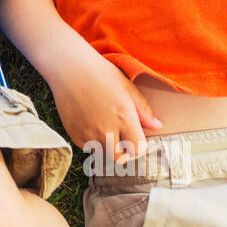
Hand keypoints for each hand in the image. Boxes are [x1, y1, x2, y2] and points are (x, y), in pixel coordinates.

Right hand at [49, 48, 161, 165]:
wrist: (69, 68)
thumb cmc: (100, 73)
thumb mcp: (128, 87)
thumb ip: (144, 110)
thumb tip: (157, 125)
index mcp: (124, 118)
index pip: (138, 149)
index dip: (139, 145)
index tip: (135, 137)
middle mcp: (106, 130)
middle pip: (120, 158)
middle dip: (123, 151)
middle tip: (121, 137)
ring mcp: (88, 134)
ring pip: (102, 153)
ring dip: (106, 145)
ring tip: (103, 125)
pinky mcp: (74, 134)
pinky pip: (86, 146)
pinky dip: (90, 140)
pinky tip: (89, 122)